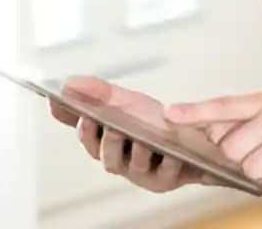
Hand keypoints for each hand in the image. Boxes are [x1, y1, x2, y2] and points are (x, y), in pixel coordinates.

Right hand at [49, 77, 207, 192]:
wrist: (192, 138)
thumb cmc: (155, 122)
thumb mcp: (128, 101)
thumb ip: (98, 93)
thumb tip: (68, 84)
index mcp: (106, 141)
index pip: (86, 135)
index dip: (79, 125)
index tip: (72, 110)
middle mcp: (120, 159)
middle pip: (103, 155)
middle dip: (103, 140)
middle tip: (104, 124)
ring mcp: (142, 171)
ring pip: (133, 166)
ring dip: (136, 151)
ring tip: (140, 138)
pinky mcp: (165, 178)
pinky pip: (165, 172)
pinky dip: (168, 162)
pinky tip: (172, 154)